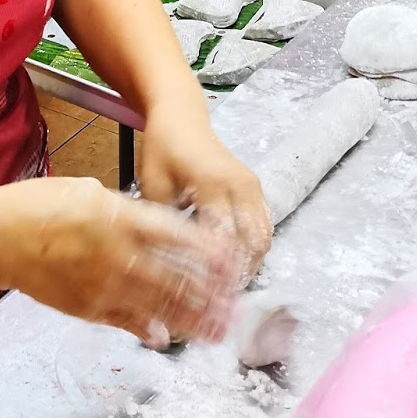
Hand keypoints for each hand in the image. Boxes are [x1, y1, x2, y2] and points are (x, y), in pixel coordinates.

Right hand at [0, 176, 237, 347]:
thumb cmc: (39, 204)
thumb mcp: (88, 190)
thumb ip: (126, 212)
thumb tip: (155, 230)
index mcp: (118, 217)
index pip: (175, 235)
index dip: (207, 251)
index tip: (231, 260)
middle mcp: (116, 254)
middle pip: (173, 278)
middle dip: (208, 294)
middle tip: (233, 305)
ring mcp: (101, 286)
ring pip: (155, 307)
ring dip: (188, 320)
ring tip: (213, 329)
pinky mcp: (86, 308)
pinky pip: (125, 322)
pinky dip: (147, 330)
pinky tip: (164, 337)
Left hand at [138, 108, 272, 284]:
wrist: (181, 115)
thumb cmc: (162, 148)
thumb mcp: (152, 184)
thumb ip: (163, 223)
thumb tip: (164, 266)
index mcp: (213, 183)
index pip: (225, 237)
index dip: (218, 271)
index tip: (205, 297)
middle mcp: (240, 185)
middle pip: (252, 242)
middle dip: (238, 275)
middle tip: (219, 302)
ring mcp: (252, 186)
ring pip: (263, 237)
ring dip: (249, 264)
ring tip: (227, 290)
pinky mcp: (255, 187)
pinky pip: (264, 225)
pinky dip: (253, 249)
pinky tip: (235, 266)